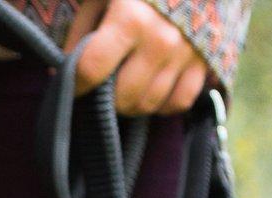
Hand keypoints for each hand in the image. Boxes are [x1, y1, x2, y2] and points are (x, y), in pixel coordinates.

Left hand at [65, 0, 212, 115]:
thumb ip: (82, 29)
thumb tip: (65, 70)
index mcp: (130, 18)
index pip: (91, 69)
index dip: (75, 83)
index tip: (72, 84)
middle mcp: (160, 40)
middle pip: (121, 96)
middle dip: (104, 97)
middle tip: (102, 84)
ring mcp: (186, 53)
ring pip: (147, 104)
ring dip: (130, 102)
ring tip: (124, 84)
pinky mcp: (205, 61)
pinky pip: (178, 102)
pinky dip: (161, 103)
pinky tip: (151, 88)